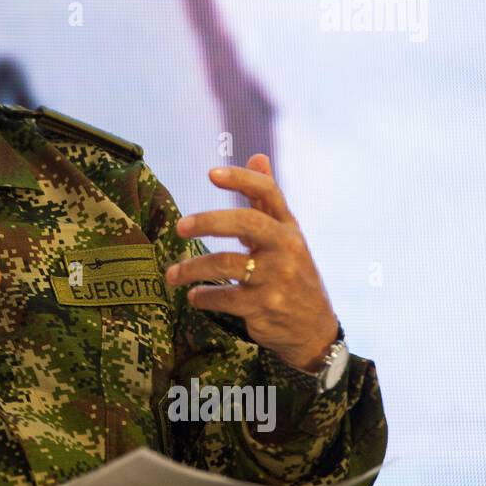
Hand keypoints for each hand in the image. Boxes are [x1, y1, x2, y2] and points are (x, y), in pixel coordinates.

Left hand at [164, 154, 336, 371]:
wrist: (313, 329)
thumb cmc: (293, 274)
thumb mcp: (286, 237)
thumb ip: (267, 201)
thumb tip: (258, 156)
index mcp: (288, 228)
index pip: (268, 193)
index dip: (241, 179)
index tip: (210, 173)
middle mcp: (287, 249)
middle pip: (246, 223)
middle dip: (208, 221)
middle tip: (180, 226)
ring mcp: (277, 279)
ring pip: (225, 264)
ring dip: (191, 269)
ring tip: (172, 275)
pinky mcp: (264, 306)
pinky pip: (224, 297)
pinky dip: (203, 297)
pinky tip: (194, 296)